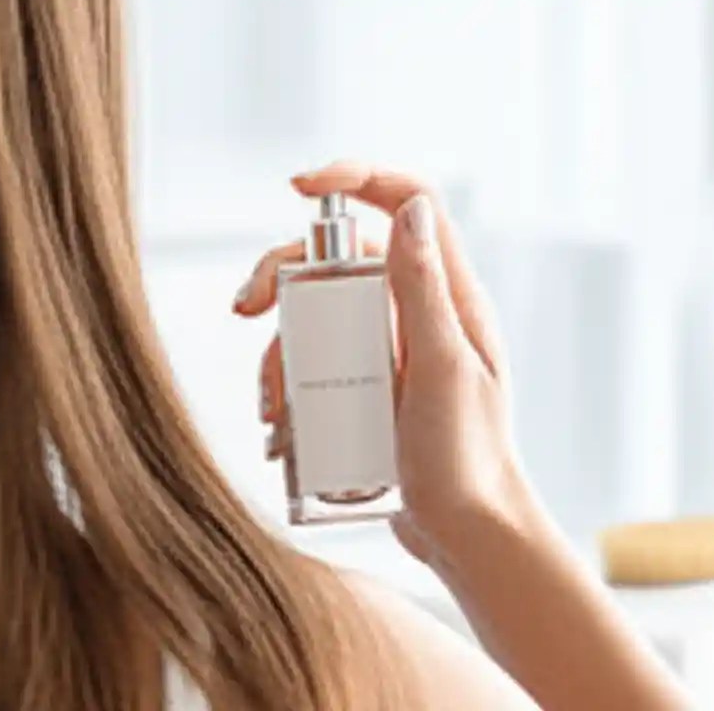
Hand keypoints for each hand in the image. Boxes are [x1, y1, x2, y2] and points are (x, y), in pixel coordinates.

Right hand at [232, 161, 533, 562]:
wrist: (465, 535)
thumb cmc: (467, 460)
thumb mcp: (443, 370)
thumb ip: (423, 290)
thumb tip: (409, 206)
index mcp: (448, 297)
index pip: (410, 202)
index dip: (358, 178)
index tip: (299, 187)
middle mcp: (417, 314)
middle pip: (341, 258)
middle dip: (284, 274)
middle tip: (246, 309)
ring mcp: (390, 352)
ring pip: (318, 316)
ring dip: (279, 350)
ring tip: (269, 405)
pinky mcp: (366, 390)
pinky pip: (316, 366)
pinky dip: (288, 387)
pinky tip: (279, 428)